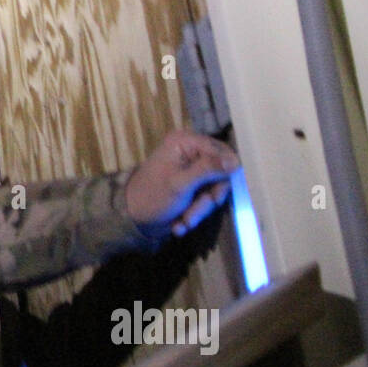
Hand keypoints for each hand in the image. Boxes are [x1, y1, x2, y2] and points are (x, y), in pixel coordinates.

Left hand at [124, 129, 239, 238]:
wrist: (132, 220)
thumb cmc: (152, 197)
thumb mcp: (181, 183)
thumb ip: (208, 170)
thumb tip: (235, 161)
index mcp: (185, 142)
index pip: (221, 151)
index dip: (224, 174)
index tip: (218, 195)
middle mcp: (190, 152)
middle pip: (220, 173)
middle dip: (208, 199)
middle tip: (193, 214)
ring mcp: (191, 171)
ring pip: (214, 190)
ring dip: (199, 210)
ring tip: (184, 221)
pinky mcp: (192, 187)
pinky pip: (205, 200)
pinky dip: (194, 214)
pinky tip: (179, 223)